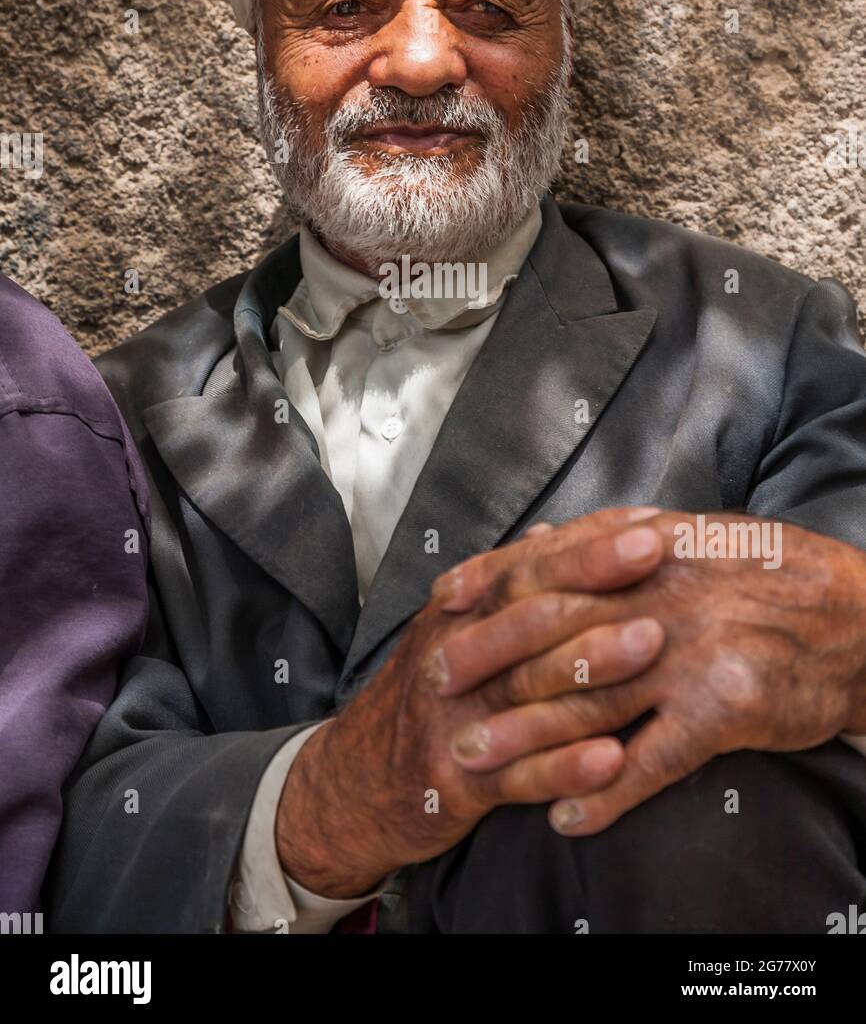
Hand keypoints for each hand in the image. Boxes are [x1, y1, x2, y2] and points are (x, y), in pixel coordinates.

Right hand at [275, 507, 666, 896]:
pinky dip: (565, 767)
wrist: (351, 788)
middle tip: (657, 553)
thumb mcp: (449, 634)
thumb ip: (501, 587)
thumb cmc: (419, 702)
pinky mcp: (459, 783)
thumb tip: (551, 533)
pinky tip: (613, 760)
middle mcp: (453, 656)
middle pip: (527, 609)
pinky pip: (517, 775)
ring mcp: (455, 720)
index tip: (644, 522)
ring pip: (527, 685)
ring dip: (591, 663)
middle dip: (593, 578)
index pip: (523, 567)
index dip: (582, 543)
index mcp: (457, 617)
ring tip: (653, 642)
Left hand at [431, 510, 865, 836]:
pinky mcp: (724, 706)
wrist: (854, 618)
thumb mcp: (689, 536)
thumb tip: (540, 540)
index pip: (550, 561)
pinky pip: (651, 758)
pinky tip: (567, 816)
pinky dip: (606, 792)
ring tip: (473, 761)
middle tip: (431, 689)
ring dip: (524, 736)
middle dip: (485, 661)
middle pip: (552, 631)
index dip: (489, 581)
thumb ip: (612, 540)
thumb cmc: (764, 576)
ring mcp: (690, 651)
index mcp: (648, 545)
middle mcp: (659, 592)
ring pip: (588, 698)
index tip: (437, 603)